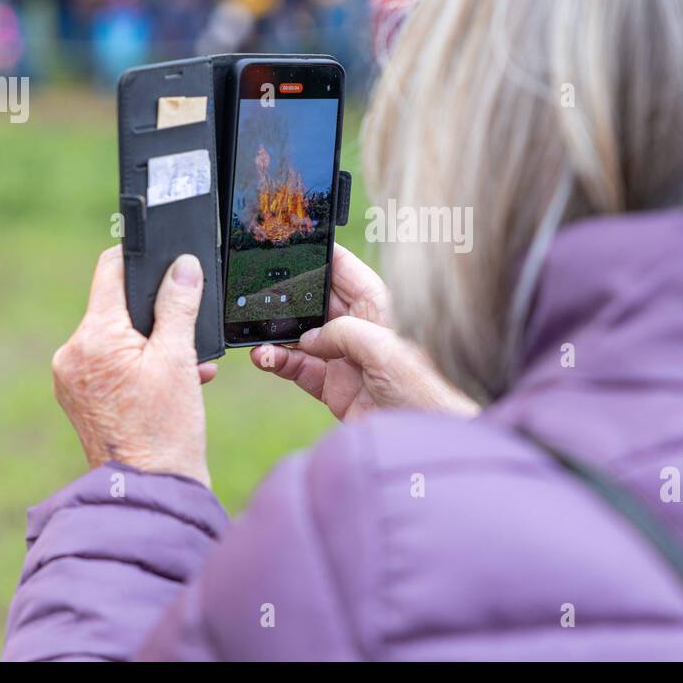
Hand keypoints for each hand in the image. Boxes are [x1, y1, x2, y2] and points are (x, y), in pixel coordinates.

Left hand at [51, 245, 217, 486]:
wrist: (149, 491)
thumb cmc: (166, 430)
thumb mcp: (180, 358)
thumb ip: (179, 304)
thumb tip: (183, 265)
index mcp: (92, 338)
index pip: (110, 271)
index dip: (141, 260)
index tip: (167, 260)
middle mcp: (71, 355)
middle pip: (115, 308)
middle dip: (154, 314)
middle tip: (186, 333)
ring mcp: (71, 379)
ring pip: (116, 338)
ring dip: (152, 344)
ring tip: (185, 367)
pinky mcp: (78, 399)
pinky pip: (110, 365)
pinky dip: (140, 366)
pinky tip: (173, 382)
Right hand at [251, 244, 477, 421]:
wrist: (427, 437)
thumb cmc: (425, 387)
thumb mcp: (384, 348)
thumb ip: (343, 333)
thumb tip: (309, 339)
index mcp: (379, 306)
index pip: (344, 270)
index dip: (320, 255)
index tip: (292, 244)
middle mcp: (360, 328)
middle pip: (316, 302)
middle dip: (289, 297)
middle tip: (260, 294)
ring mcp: (345, 358)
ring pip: (302, 337)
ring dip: (277, 334)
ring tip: (256, 334)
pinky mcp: (334, 388)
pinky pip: (299, 369)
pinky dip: (279, 362)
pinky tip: (265, 357)